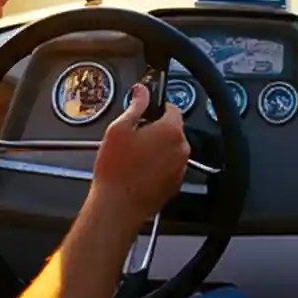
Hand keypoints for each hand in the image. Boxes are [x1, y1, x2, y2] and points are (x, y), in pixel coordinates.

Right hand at [88, 84, 189, 227]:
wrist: (117, 207)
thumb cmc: (115, 170)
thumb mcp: (119, 129)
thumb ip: (136, 105)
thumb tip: (142, 91)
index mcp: (171, 131)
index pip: (172, 108)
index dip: (156, 107)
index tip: (145, 111)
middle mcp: (181, 148)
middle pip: (172, 129)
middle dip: (155, 129)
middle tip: (133, 137)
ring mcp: (180, 167)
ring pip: (171, 148)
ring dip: (156, 148)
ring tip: (133, 156)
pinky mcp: (175, 184)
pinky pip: (169, 166)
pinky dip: (158, 165)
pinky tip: (138, 170)